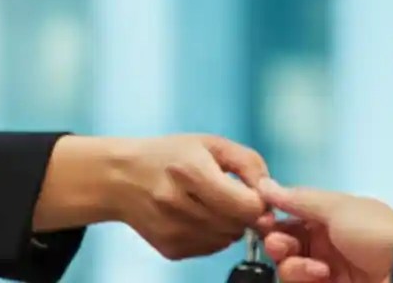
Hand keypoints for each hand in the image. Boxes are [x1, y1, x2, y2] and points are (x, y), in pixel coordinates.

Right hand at [34, 134, 269, 259]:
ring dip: (230, 224)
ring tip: (211, 202)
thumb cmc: (172, 155)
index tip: (255, 192)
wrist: (122, 178)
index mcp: (191, 171)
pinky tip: (198, 215)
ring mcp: (172, 230)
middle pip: (239, 224)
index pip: (247, 206)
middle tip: (233, 195)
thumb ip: (249, 164)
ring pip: (227, 239)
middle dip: (245, 212)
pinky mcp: (169, 249)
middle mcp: (178, 204)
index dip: (259, 201)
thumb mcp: (211, 144)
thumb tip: (270, 194)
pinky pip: (210, 248)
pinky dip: (213, 234)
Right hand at [257, 178, 392, 282]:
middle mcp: (326, 243)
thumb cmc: (377, 231)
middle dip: (279, 245)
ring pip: (290, 269)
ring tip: (317, 268)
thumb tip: (266, 184)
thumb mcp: (337, 207)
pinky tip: (322, 276)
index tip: (262, 220)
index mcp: (329, 217)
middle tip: (282, 246)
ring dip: (295, 266)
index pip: (289, 218)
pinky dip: (305, 280)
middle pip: (286, 245)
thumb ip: (299, 199)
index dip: (273, 220)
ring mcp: (329, 270)